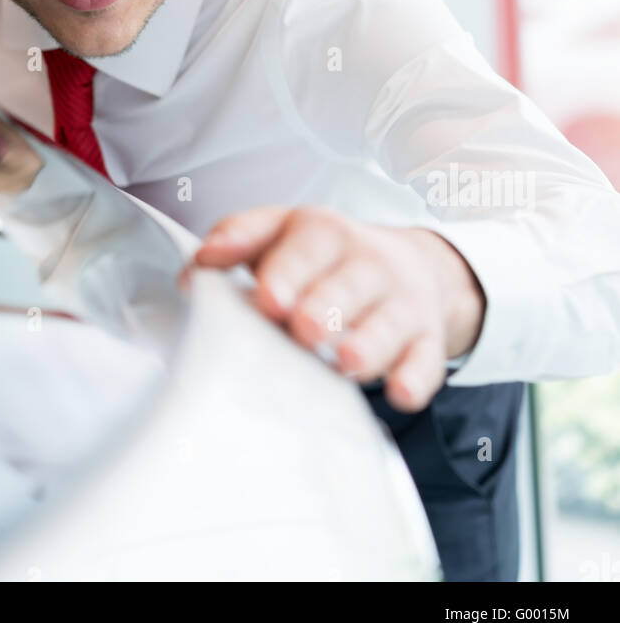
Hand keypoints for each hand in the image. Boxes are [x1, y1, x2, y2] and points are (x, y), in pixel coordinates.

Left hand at [192, 204, 485, 410]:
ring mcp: (402, 301)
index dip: (287, 271)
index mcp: (324, 232)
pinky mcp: (426, 340)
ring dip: (369, 342)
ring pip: (390, 321)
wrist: (411, 267)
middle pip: (350, 282)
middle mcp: (368, 262)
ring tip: (347, 361)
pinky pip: (426, 360)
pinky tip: (399, 391)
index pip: (306, 246)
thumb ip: (238, 240)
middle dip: (327, 304)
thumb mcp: (283, 231)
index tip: (267, 298)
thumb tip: (196, 268)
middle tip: (304, 328)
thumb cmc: (326, 257)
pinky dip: (415, 377)